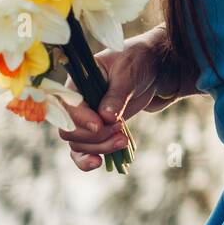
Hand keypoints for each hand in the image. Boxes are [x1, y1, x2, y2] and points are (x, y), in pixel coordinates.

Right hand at [57, 25, 182, 170]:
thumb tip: (106, 118)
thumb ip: (117, 94)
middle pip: (70, 131)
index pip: (68, 107)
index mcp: (77, 83)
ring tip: (123, 141)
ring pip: (79, 144)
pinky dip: (89, 159)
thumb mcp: (128, 72)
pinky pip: (85, 150)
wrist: (155, 67)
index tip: (101, 125)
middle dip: (95, 137)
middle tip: (120, 131)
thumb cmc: (139, 60)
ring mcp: (87, 118)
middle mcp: (77, 103)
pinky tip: (99, 164)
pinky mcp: (99, 130)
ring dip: (100, 148)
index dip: (81, 120)